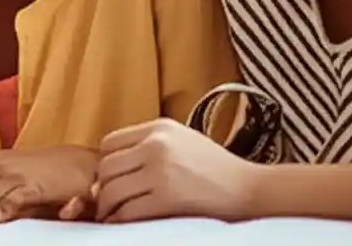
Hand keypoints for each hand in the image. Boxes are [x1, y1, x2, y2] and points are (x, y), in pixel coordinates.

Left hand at [95, 118, 261, 222]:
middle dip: (102, 187)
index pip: (109, 143)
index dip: (105, 163)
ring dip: (107, 207)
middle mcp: (157, 145)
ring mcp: (161, 171)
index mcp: (159, 128)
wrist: (249, 189)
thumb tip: (107, 170)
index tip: (110, 178)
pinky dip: (119, 220)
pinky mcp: (167, 198)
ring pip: (112, 190)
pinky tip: (123, 223)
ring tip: (111, 215)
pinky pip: (127, 211)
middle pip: (106, 167)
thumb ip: (148, 146)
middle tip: (105, 201)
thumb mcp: (182, 140)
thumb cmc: (216, 168)